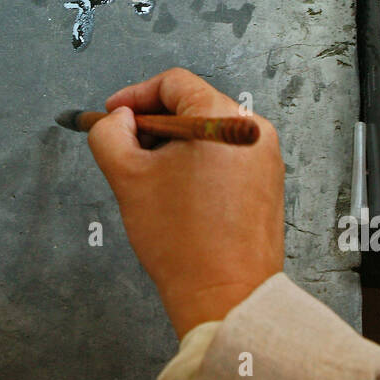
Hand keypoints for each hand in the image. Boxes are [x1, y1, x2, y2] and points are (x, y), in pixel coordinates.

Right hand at [86, 68, 284, 337]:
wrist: (225, 296)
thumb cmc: (182, 241)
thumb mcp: (127, 177)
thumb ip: (111, 134)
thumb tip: (118, 119)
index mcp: (224, 118)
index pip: (173, 83)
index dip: (135, 95)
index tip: (114, 115)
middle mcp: (253, 131)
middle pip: (192, 105)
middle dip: (153, 124)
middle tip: (126, 149)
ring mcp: (265, 158)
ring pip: (208, 132)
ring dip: (173, 145)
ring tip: (150, 177)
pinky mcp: (268, 184)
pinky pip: (226, 156)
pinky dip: (197, 164)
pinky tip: (176, 193)